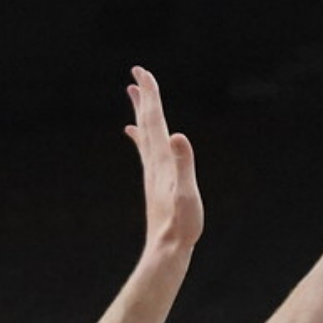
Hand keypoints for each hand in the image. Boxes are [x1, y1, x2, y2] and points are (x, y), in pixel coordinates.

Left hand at [123, 66, 204, 256]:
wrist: (167, 249)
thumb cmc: (181, 224)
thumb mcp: (188, 194)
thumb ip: (184, 165)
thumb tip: (178, 136)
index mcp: (163, 160)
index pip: (155, 120)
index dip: (150, 96)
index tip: (142, 72)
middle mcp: (154, 163)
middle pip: (147, 122)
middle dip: (145, 97)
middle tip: (138, 73)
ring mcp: (153, 173)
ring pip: (144, 134)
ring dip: (141, 112)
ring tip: (133, 94)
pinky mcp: (155, 183)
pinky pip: (146, 151)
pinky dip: (140, 136)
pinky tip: (134, 134)